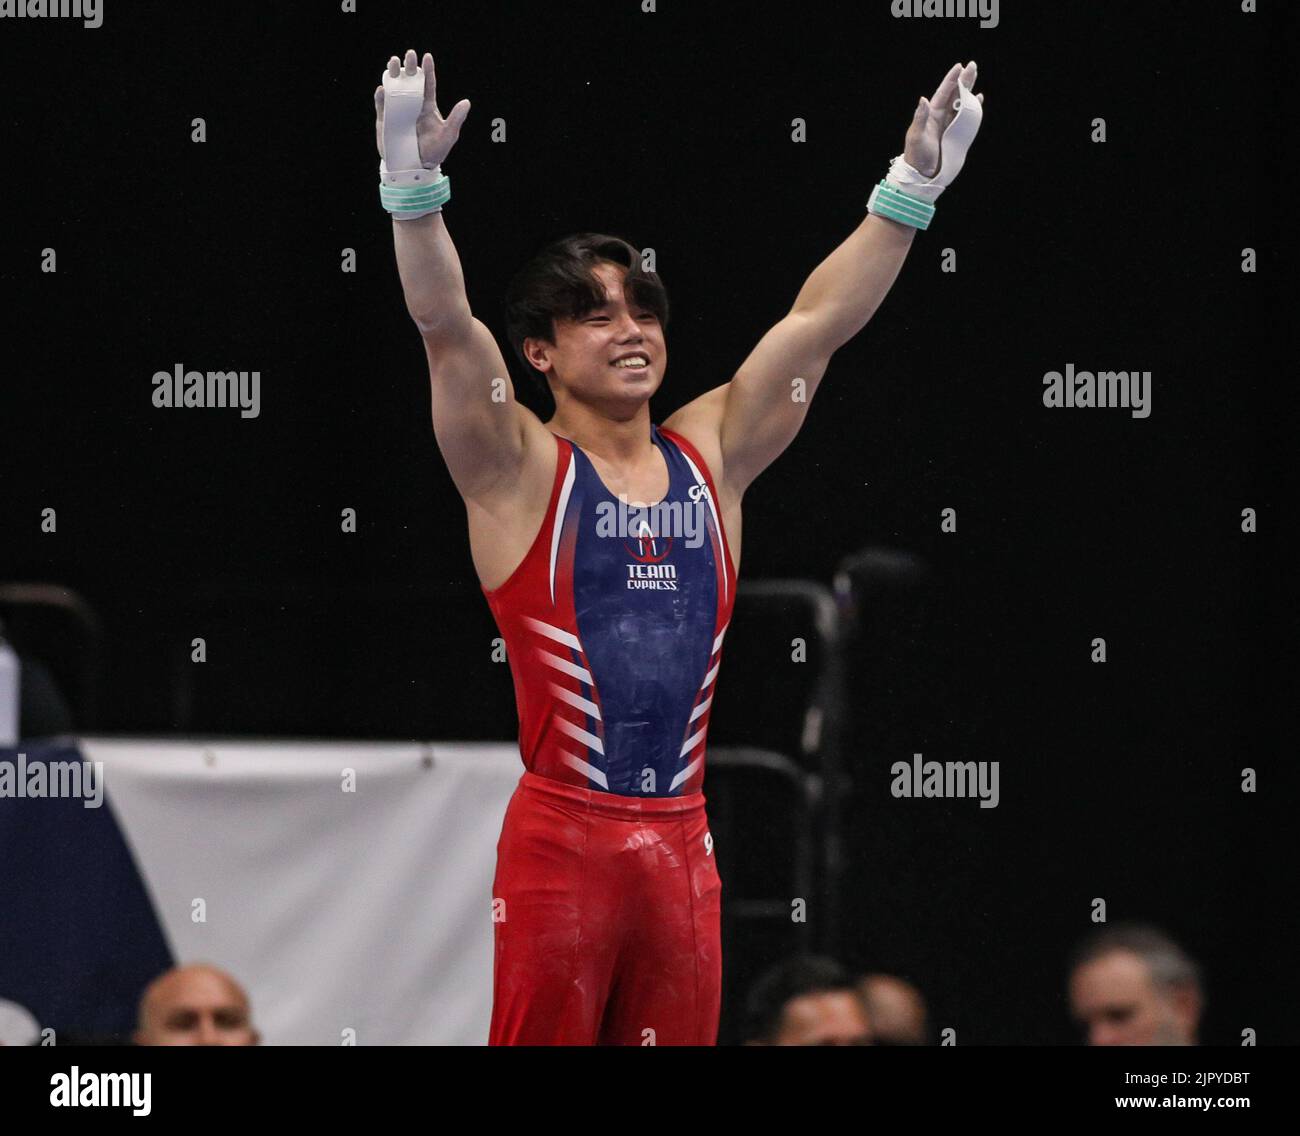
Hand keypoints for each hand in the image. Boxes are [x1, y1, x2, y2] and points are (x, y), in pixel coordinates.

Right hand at [374, 48, 470, 167]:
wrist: (415, 168)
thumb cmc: (434, 152)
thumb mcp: (448, 136)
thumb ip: (456, 119)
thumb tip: (467, 102)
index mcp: (428, 106)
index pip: (428, 84)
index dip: (427, 70)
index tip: (427, 57)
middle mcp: (413, 105)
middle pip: (410, 80)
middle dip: (409, 66)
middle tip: (409, 54)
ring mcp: (398, 111)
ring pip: (394, 87)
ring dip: (392, 74)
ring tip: (393, 62)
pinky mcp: (385, 119)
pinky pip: (382, 105)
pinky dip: (381, 96)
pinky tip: (384, 89)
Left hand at [903, 61, 982, 178]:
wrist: (923, 174)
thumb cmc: (916, 155)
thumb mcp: (916, 136)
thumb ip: (920, 118)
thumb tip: (923, 99)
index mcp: (932, 114)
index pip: (943, 93)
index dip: (951, 80)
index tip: (959, 66)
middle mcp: (941, 116)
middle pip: (955, 94)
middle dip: (963, 80)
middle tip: (972, 65)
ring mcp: (950, 124)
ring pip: (962, 103)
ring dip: (969, 90)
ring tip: (975, 76)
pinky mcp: (957, 133)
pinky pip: (966, 118)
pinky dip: (973, 108)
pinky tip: (978, 99)